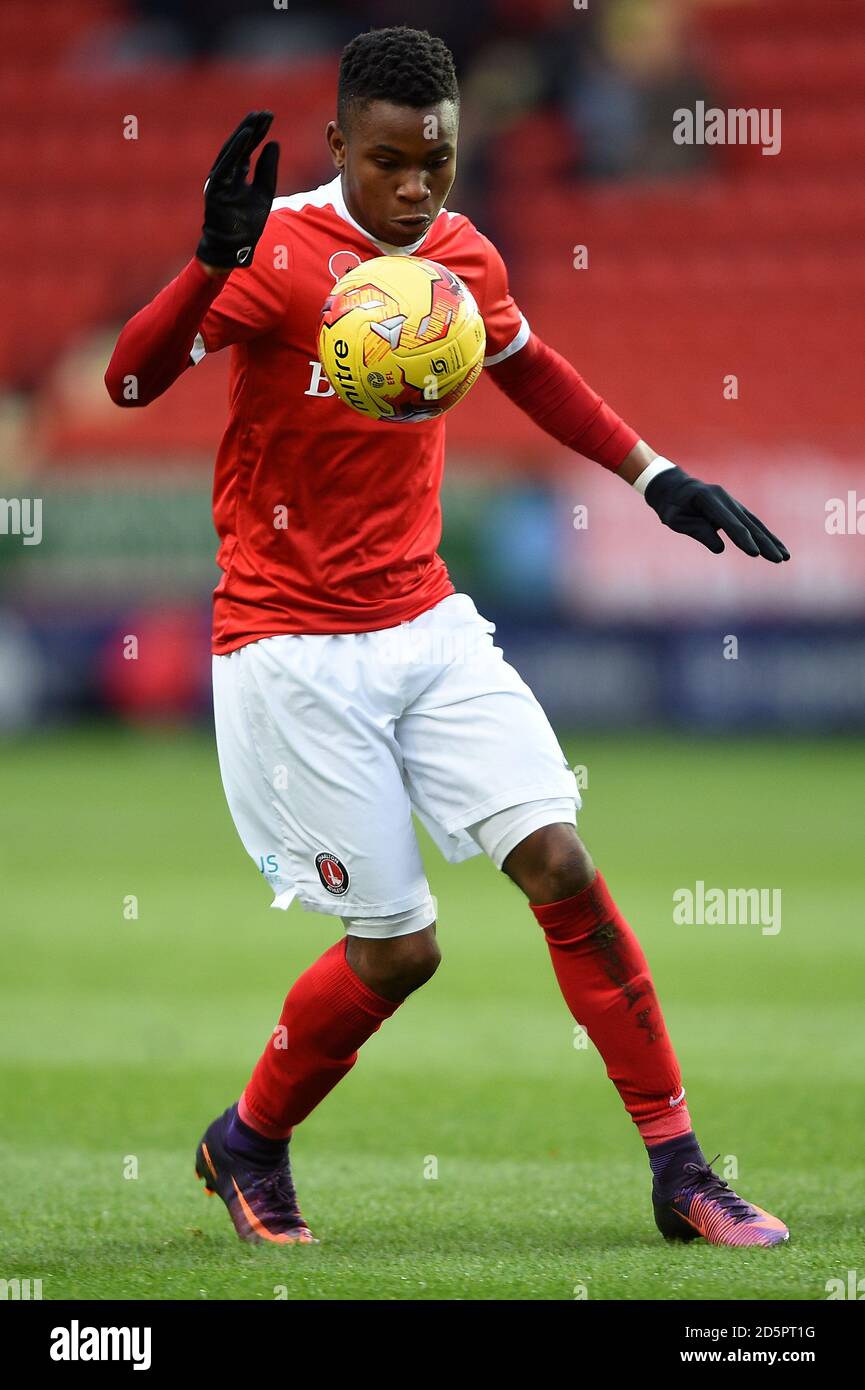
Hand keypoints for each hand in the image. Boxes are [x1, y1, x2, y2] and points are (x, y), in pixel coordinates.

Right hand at [196, 111, 279, 271]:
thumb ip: (267, 169)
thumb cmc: (246, 223)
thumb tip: (274, 143)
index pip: (247, 148)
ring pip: (231, 151)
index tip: (269, 117)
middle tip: (265, 112)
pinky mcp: (215, 188)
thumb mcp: (264, 192)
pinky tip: (246, 135)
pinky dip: (236, 149)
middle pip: (239, 146)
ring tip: (256, 118)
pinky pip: (226, 164)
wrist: (233, 247)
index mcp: (235, 174)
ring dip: (244, 133)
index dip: (258, 132)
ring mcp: (218, 180)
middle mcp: (225, 173)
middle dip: (252, 128)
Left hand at [644, 465, 789, 562]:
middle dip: (764, 543)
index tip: (755, 553)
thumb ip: (698, 531)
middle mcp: (725, 499)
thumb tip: (720, 548)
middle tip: (778, 559)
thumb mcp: (676, 519)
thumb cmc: (672, 506)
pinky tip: (777, 548)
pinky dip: (765, 536)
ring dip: (770, 541)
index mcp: (709, 498)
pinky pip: (753, 524)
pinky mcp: (735, 509)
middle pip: (748, 523)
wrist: (673, 487)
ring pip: (755, 524)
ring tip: (784, 557)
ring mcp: (733, 503)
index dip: (743, 538)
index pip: (729, 523)